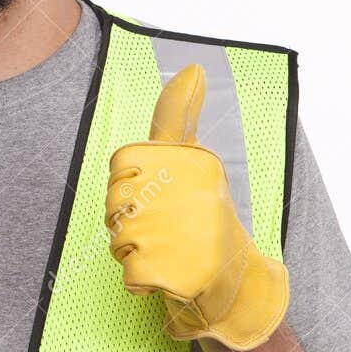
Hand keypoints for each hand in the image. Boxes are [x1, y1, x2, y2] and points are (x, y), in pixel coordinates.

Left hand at [105, 64, 288, 350]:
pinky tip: (169, 277)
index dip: (128, 185)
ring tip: (169, 252)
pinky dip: (141, 282)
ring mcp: (183, 231)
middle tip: (166, 231)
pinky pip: (128, 273)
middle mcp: (192, 192)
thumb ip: (179, 114)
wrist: (237, 284)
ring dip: (133, 252)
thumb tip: (193, 67)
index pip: (120, 165)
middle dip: (128, 221)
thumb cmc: (204, 217)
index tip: (159, 196)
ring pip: (117, 238)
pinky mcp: (175, 270)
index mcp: (194, 161)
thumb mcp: (194, 159)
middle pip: (113, 202)